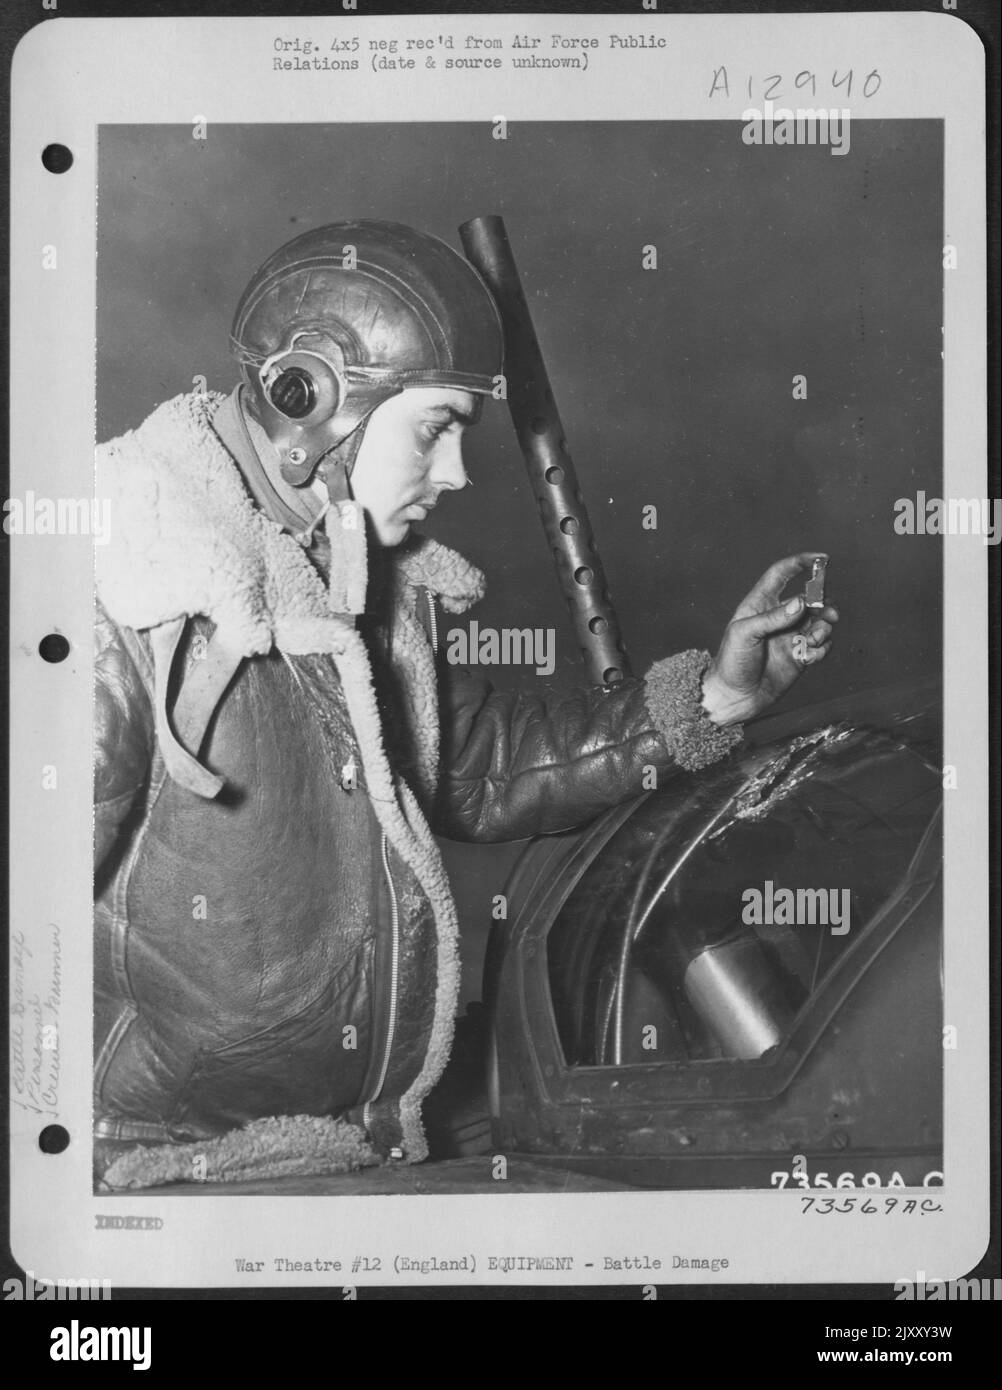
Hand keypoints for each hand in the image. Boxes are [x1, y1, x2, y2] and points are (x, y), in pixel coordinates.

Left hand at [700, 553, 838, 725]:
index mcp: (760, 604)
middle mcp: (779, 616)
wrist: (736, 697)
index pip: (782, 574)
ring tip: (813, 640)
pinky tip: (809, 657)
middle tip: (827, 614)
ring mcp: (791, 635)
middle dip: (822, 603)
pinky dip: (821, 648)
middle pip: (810, 598)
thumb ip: (773, 617)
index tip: (822, 558)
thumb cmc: (732, 662)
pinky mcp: (801, 655)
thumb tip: (801, 603)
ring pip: (820, 621)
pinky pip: (822, 644)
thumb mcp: (745, 634)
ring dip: (823, 628)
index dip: (801, 562)